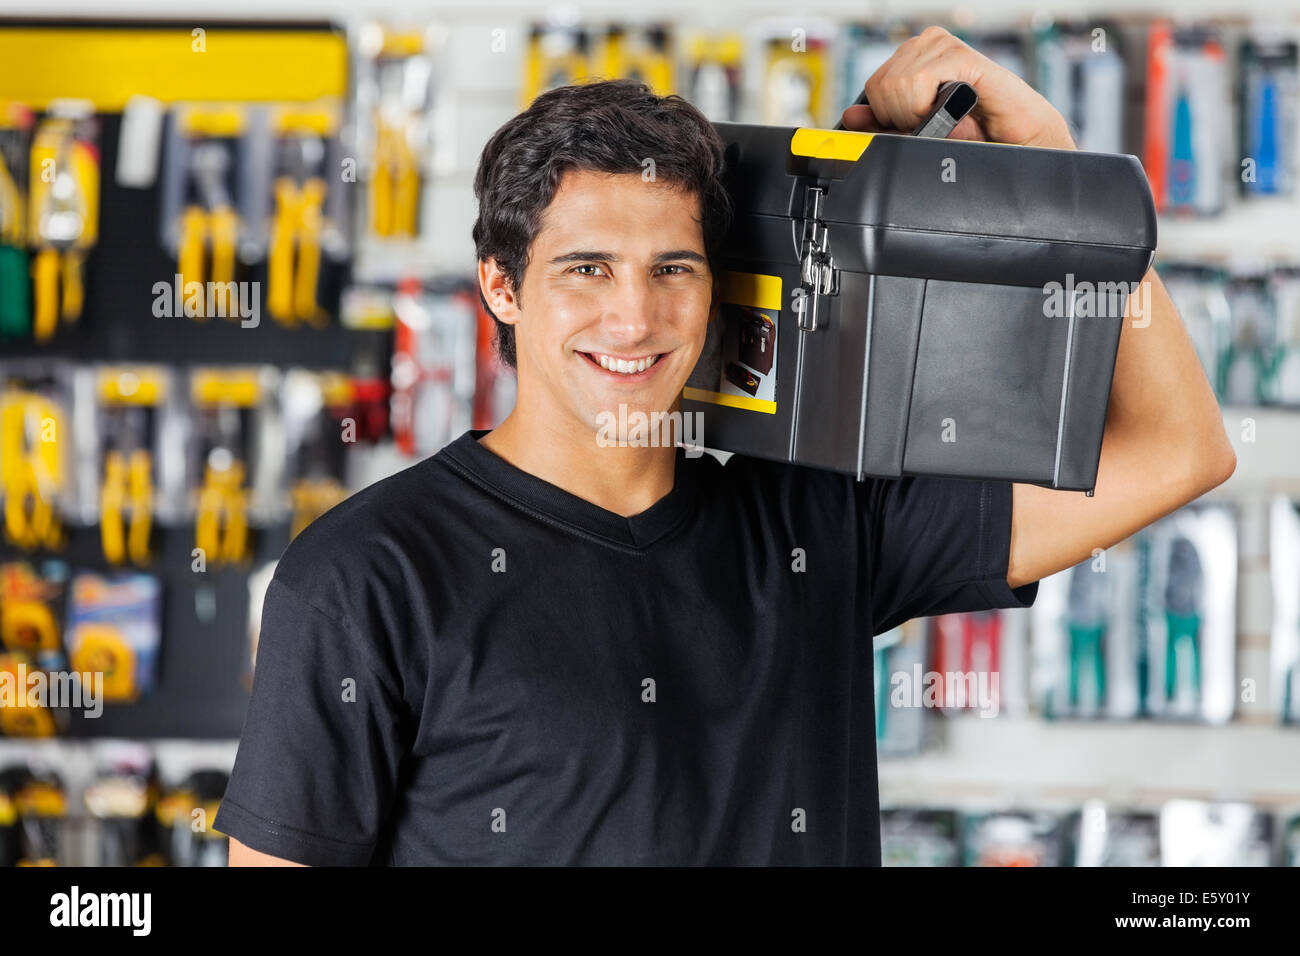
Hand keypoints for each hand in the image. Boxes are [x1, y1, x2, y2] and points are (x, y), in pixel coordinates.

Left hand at [839, 26, 1075, 149]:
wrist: (1017, 139)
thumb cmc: (973, 133)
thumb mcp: (917, 133)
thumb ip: (883, 124)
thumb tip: (850, 115)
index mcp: (912, 58)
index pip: (873, 88)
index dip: (889, 118)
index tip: (920, 125)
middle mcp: (924, 45)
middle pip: (880, 88)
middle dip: (902, 118)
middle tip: (936, 122)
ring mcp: (941, 45)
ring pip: (896, 86)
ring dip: (918, 115)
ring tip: (947, 116)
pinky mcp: (959, 53)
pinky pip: (918, 82)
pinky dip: (929, 106)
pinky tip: (953, 108)